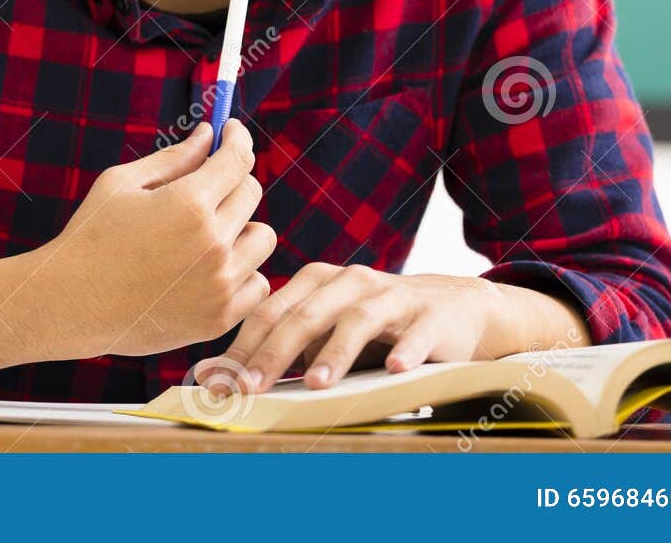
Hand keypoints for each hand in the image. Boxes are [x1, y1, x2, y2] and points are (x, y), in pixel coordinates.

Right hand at [37, 118, 275, 358]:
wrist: (71, 306)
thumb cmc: (90, 238)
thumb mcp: (122, 184)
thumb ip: (173, 158)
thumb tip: (209, 134)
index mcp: (189, 204)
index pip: (238, 159)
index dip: (237, 138)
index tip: (230, 132)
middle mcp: (213, 243)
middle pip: (251, 193)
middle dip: (232, 180)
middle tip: (205, 186)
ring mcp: (220, 284)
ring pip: (262, 238)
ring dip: (242, 227)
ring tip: (209, 234)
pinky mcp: (219, 318)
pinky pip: (258, 284)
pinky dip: (243, 272)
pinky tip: (213, 269)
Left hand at [197, 263, 510, 393]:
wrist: (455, 307)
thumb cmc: (376, 325)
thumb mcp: (325, 332)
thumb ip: (279, 349)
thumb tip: (214, 377)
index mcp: (316, 282)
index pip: (269, 313)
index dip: (240, 348)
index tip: (216, 384)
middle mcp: (349, 281)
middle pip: (305, 315)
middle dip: (274, 353)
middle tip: (251, 388)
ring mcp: (391, 295)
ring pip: (357, 319)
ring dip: (335, 352)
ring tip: (316, 384)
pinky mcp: (431, 315)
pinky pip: (418, 333)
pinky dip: (407, 350)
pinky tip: (397, 369)